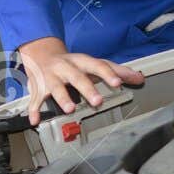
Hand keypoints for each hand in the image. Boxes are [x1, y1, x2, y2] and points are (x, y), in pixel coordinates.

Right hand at [18, 37, 144, 124]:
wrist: (40, 53)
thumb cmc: (72, 63)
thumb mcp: (93, 63)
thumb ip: (116, 71)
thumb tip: (139, 78)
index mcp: (81, 62)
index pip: (97, 65)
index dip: (108, 74)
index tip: (117, 83)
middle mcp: (66, 68)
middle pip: (77, 77)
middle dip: (87, 88)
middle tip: (98, 101)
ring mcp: (51, 77)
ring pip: (56, 87)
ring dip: (63, 98)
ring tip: (70, 108)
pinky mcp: (38, 88)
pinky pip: (35, 99)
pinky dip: (34, 110)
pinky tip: (36, 120)